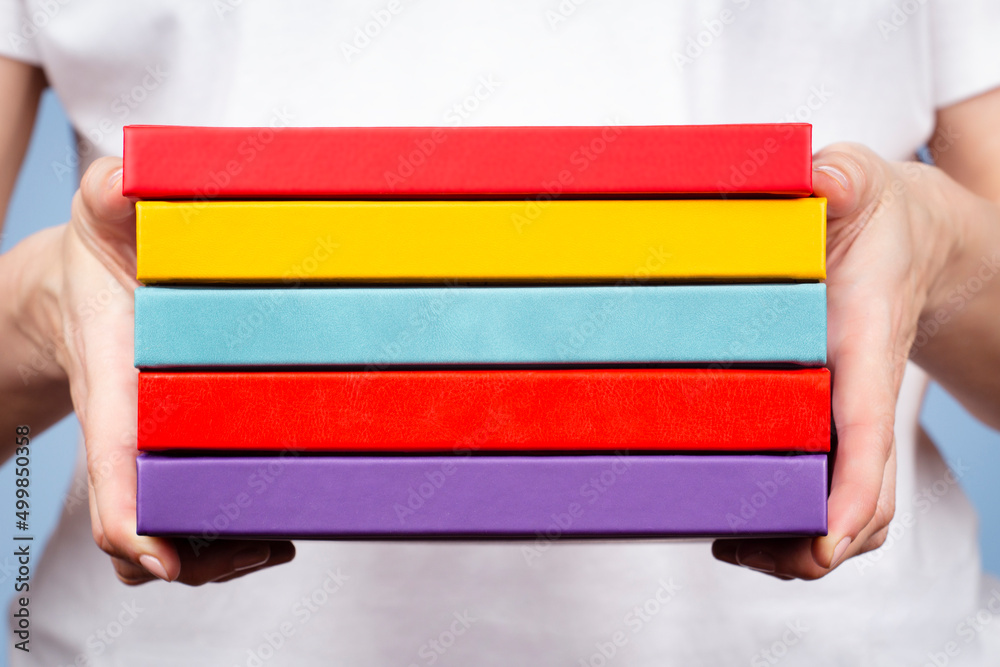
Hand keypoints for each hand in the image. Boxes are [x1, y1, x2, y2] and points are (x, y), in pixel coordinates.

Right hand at [47, 157, 294, 584]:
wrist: (94, 286)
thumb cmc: (106, 253)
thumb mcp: (104, 211)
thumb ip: (113, 192)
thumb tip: (128, 177)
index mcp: (112, 387)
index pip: (109, 466)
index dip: (131, 520)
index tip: (163, 556)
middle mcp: (125, 436)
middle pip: (142, 530)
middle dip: (198, 555)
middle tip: (267, 544)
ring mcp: (147, 456)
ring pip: (165, 542)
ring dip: (217, 557)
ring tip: (277, 543)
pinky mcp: (173, 458)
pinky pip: (185, 521)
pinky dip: (221, 539)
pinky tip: (274, 525)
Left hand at [713, 143, 960, 578]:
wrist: (910, 244)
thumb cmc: (878, 218)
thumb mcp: (859, 184)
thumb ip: (842, 181)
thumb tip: (816, 179)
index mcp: (867, 346)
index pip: (870, 428)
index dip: (852, 487)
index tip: (827, 533)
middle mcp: (865, 397)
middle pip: (865, 501)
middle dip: (815, 542)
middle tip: (740, 547)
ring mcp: (855, 421)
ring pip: (854, 512)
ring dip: (803, 546)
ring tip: (736, 546)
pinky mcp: (838, 427)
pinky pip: (836, 495)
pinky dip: (801, 524)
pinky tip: (746, 522)